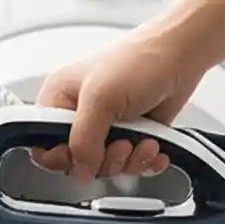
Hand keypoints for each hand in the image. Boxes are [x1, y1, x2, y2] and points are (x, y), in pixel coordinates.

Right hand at [34, 27, 201, 182]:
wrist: (182, 54)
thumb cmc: (141, 60)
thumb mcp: (102, 98)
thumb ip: (84, 139)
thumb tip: (80, 170)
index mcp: (60, 98)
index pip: (42, 142)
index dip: (60, 157)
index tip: (82, 157)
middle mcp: (81, 113)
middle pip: (78, 161)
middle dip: (105, 160)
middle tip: (122, 144)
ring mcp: (108, 125)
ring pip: (107, 165)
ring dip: (129, 160)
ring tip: (143, 140)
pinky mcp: (133, 133)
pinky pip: (132, 162)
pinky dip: (145, 160)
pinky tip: (154, 146)